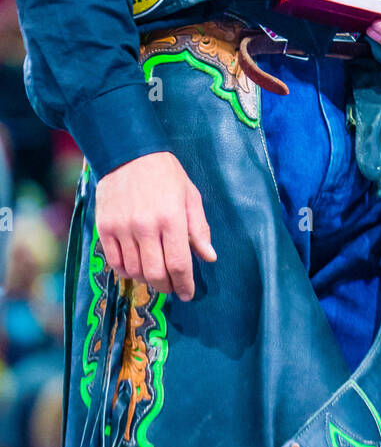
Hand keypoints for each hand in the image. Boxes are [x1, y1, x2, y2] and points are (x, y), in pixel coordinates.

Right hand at [95, 151, 216, 301]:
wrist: (128, 153)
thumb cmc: (165, 174)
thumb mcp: (190, 195)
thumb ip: (199, 228)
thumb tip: (209, 257)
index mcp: (171, 217)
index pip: (179, 263)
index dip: (185, 284)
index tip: (188, 293)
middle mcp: (145, 226)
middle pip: (155, 273)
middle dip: (166, 286)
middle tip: (172, 287)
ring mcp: (122, 228)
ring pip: (134, 271)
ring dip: (147, 279)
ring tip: (155, 275)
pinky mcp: (104, 228)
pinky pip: (115, 262)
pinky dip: (126, 271)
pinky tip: (135, 266)